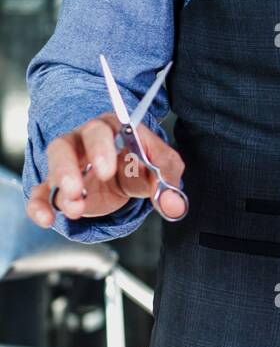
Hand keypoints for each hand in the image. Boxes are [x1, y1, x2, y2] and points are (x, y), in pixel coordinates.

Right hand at [26, 112, 186, 226]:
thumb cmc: (144, 163)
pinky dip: (39, 205)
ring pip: (52, 166)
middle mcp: (85, 139)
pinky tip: (47, 219)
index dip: (101, 147)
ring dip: (58, 187)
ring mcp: (68, 161)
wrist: (130, 177)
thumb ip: (169, 182)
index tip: (107, 170)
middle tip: (77, 190)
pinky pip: (41, 191)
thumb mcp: (164, 167)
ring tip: (73, 208)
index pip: (104, 128)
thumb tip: (173, 205)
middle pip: (68, 143)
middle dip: (68, 167)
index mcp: (113, 127)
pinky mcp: (58, 186)